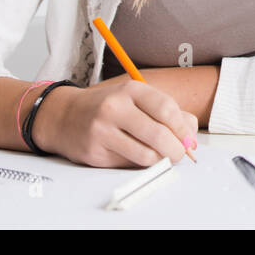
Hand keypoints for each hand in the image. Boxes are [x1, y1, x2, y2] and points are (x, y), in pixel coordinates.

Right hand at [31, 79, 198, 168]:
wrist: (64, 116)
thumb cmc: (109, 107)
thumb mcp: (136, 99)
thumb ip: (167, 112)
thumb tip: (190, 136)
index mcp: (130, 90)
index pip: (166, 108)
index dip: (183, 128)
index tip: (189, 139)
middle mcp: (115, 108)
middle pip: (158, 134)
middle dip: (176, 149)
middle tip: (180, 154)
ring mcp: (102, 131)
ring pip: (145, 155)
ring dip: (160, 161)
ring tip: (161, 157)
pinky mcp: (94, 153)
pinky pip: (127, 165)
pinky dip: (139, 164)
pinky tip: (136, 156)